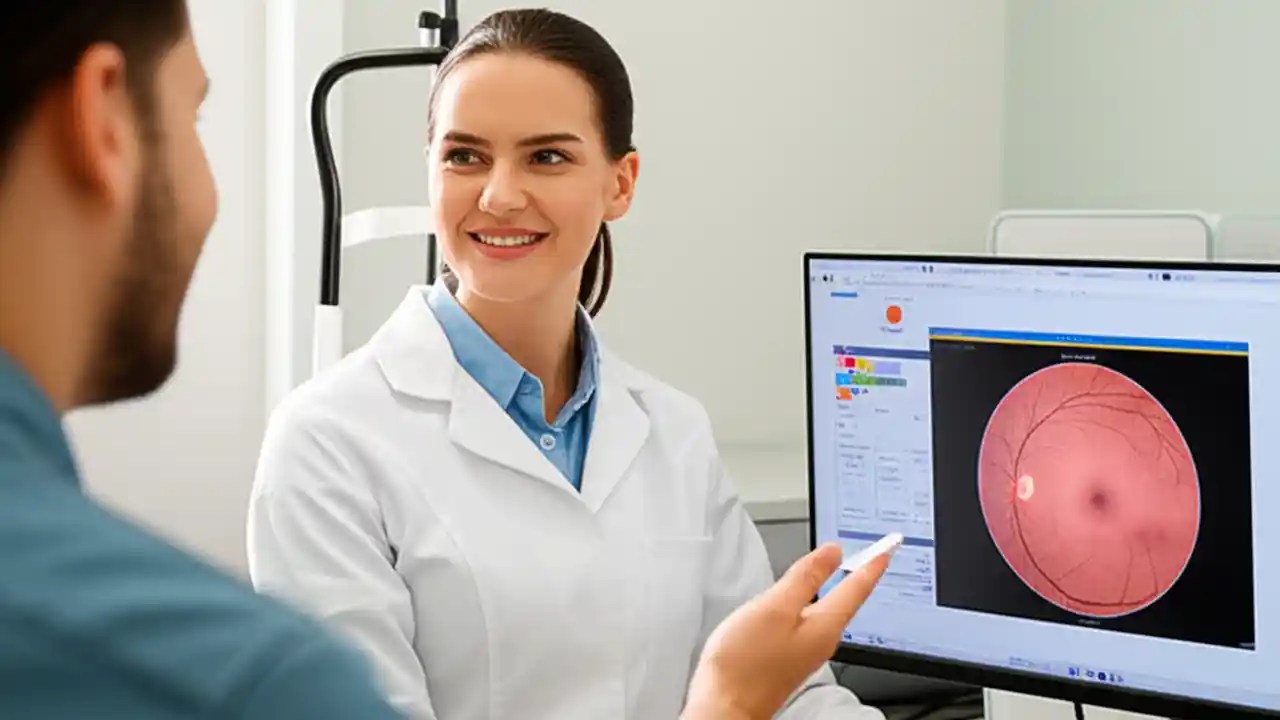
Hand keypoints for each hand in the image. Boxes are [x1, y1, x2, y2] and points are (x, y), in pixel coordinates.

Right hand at [680, 543, 889, 719]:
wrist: (725, 707)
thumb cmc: (745, 663)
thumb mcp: (775, 607)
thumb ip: (805, 577)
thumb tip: (832, 552)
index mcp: (824, 625)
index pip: (857, 588)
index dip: (872, 564)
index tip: (888, 548)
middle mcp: (821, 641)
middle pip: (847, 601)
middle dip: (858, 576)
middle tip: (874, 557)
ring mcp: (805, 651)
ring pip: (828, 612)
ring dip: (837, 589)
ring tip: (847, 572)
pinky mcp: (789, 658)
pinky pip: (809, 624)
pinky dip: (815, 604)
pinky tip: (808, 601)